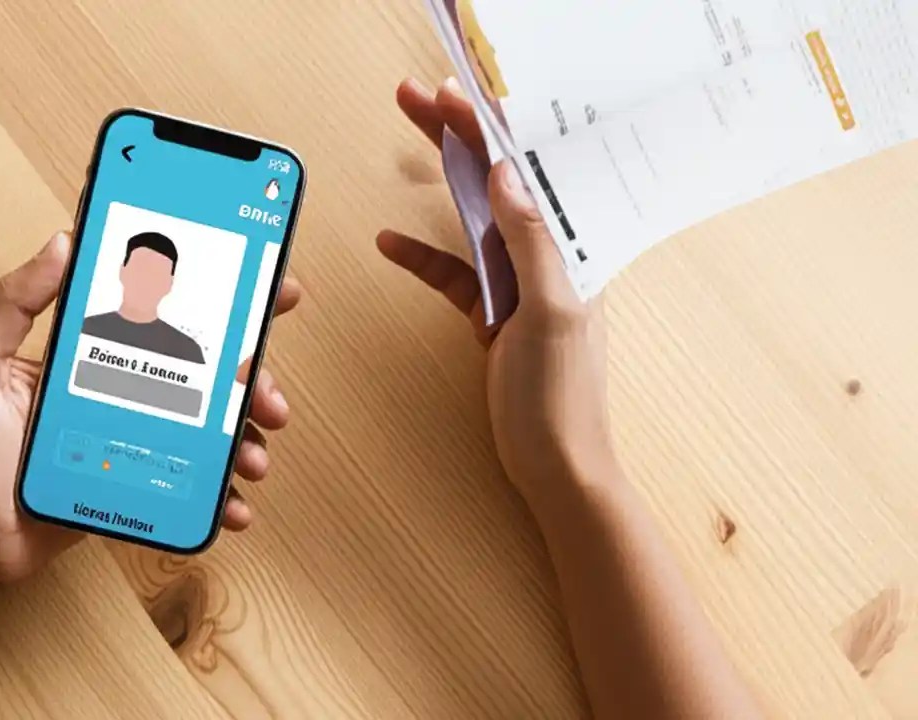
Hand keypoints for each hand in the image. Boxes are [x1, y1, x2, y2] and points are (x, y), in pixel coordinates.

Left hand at [0, 232, 300, 588]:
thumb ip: (10, 304)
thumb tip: (62, 241)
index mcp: (88, 351)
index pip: (160, 312)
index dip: (218, 297)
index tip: (270, 288)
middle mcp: (119, 389)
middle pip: (204, 373)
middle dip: (252, 380)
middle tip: (270, 397)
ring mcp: (133, 441)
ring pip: (208, 430)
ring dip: (245, 438)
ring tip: (255, 457)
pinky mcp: (136, 490)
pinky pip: (189, 489)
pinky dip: (220, 496)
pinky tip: (234, 507)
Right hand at [379, 79, 613, 503]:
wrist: (555, 467)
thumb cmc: (560, 397)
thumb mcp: (550, 312)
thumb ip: (530, 241)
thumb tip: (505, 173)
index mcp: (571, 249)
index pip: (528, 172)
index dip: (489, 128)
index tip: (450, 96)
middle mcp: (548, 256)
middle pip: (499, 180)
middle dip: (459, 135)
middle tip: (415, 97)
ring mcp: (518, 284)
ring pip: (474, 215)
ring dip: (442, 176)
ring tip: (410, 130)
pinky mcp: (491, 314)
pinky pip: (454, 271)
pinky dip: (423, 255)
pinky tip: (390, 242)